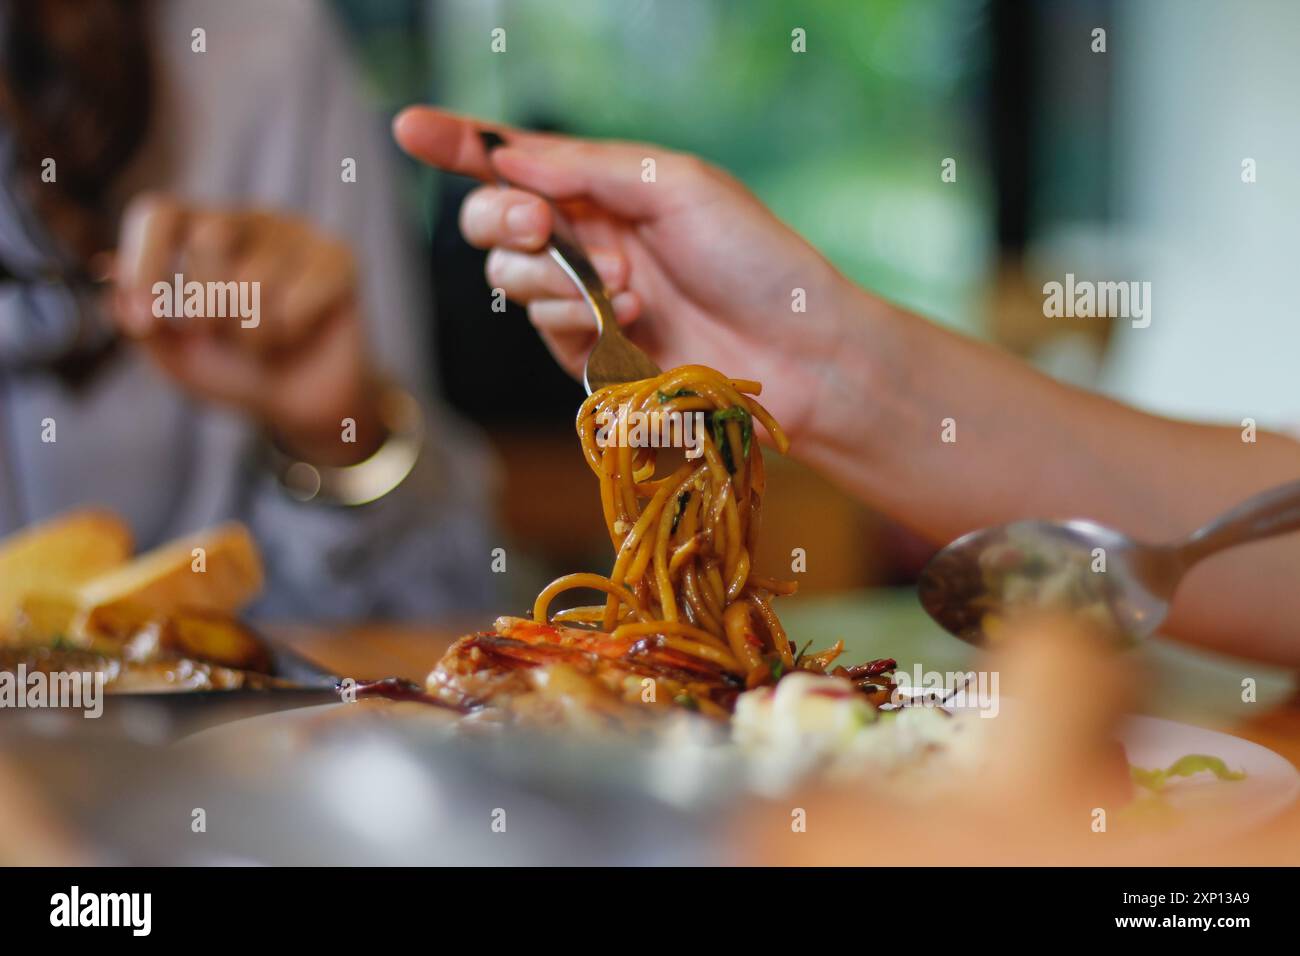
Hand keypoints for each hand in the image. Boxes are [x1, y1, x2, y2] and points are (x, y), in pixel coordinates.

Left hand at [111, 195, 384, 465]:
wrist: (300, 405)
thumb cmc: (235, 371)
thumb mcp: (176, 356)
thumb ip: (139, 322)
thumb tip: (110, 273)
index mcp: (200, 229)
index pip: (162, 213)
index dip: (145, 261)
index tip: (145, 320)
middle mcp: (249, 220)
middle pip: (210, 237)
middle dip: (205, 305)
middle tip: (215, 335)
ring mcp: (297, 234)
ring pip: (256, 279)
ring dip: (250, 333)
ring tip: (263, 343)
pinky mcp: (337, 259)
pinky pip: (300, 298)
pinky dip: (289, 333)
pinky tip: (299, 335)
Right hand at [393, 108, 862, 442]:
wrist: (797, 348)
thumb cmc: (751, 255)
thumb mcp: (672, 185)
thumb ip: (585, 168)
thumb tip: (509, 157)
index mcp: (606, 187)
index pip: (518, 162)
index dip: (461, 145)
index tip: (410, 128)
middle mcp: (589, 240)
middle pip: (493, 222)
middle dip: (500, 219)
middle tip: (539, 226)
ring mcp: (588, 298)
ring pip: (509, 279)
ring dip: (548, 278)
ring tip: (621, 287)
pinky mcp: (593, 355)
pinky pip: (545, 331)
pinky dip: (575, 320)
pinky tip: (630, 318)